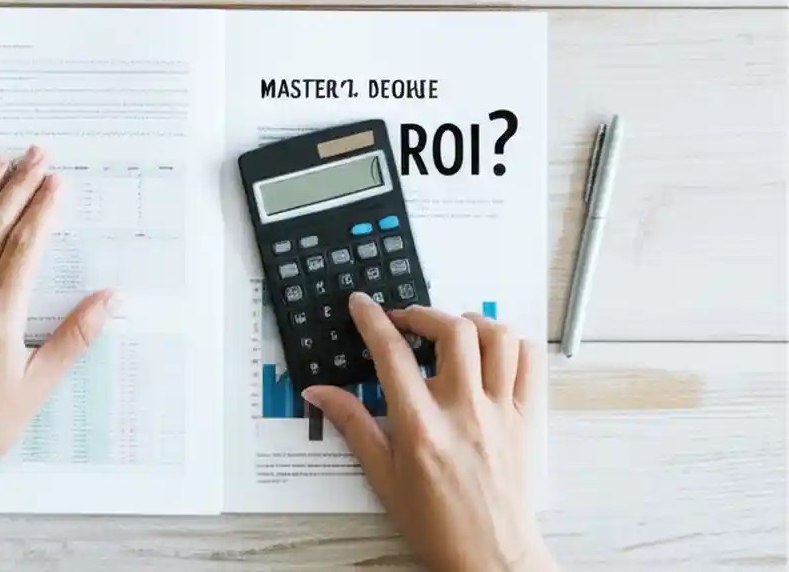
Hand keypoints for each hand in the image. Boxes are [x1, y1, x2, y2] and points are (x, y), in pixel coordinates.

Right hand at [303, 293, 554, 571]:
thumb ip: (353, 426)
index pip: (392, 354)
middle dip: (423, 313)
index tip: (362, 304)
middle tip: (406, 321)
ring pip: (497, 337)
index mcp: (421, 427)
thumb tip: (319, 393)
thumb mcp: (382, 477)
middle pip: (451, 331)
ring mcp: (502, 412)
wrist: (491, 556)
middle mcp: (464, 411)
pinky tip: (492, 351)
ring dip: (470, 322)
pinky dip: (512, 343)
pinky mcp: (528, 419)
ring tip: (452, 331)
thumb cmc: (436, 524)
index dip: (372, 319)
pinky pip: (531, 361)